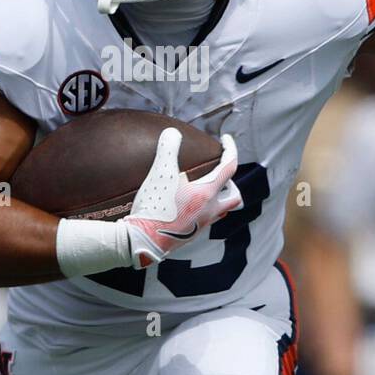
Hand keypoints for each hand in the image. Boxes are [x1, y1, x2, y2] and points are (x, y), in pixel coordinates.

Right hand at [120, 129, 242, 268]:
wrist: (141, 241)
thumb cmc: (154, 207)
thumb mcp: (160, 173)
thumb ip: (168, 149)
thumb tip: (172, 133)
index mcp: (207, 194)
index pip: (229, 167)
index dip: (230, 149)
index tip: (225, 139)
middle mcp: (209, 211)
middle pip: (234, 197)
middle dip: (231, 183)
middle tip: (219, 173)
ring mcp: (200, 226)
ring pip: (219, 211)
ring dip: (217, 199)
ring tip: (203, 190)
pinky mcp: (188, 236)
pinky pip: (203, 221)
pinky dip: (201, 210)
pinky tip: (184, 206)